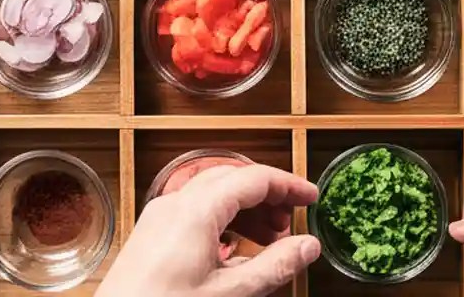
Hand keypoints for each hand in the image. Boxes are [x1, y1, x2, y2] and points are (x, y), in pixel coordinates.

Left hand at [96, 164, 321, 296]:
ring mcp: (159, 216)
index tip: (312, 197)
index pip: (254, 178)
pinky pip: (194, 211)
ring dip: (246, 209)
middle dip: (267, 196)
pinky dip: (223, 221)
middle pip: (233, 179)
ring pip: (213, 194)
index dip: (288, 185)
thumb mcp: (230, 294)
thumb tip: (307, 246)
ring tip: (270, 239)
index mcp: (196, 210)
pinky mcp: (152, 233)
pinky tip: (236, 250)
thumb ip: (273, 266)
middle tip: (293, 220)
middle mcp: (175, 204)